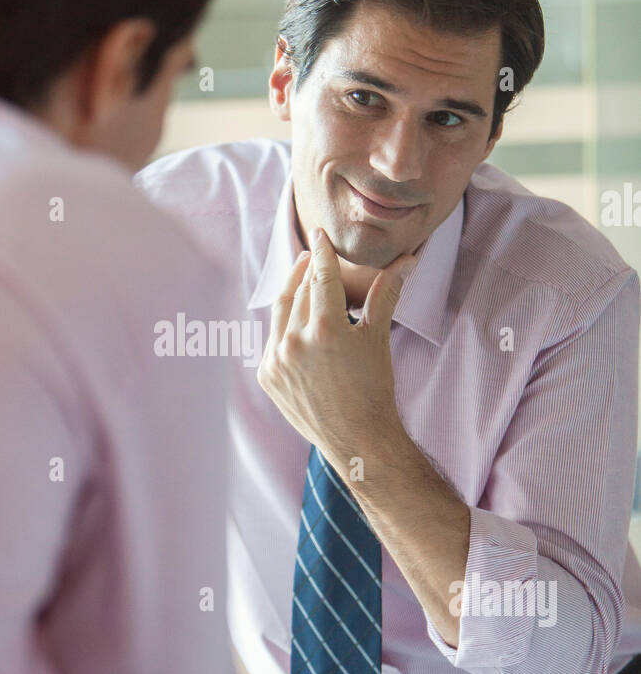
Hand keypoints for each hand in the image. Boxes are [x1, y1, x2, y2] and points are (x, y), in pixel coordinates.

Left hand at [256, 226, 415, 470]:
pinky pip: (273, 340)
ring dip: (292, 292)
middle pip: (301, 291)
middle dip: (309, 271)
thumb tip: (406, 260)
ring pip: (282, 312)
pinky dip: (285, 327)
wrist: (357, 439)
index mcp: (324, 330)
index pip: (321, 276)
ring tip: (302, 278)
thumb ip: (385, 294)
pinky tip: (295, 318)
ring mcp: (277, 360)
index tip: (319, 235)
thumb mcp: (377, 337)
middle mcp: (294, 343)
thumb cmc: (374, 388)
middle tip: (315, 256)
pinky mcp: (267, 376)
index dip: (322, 252)